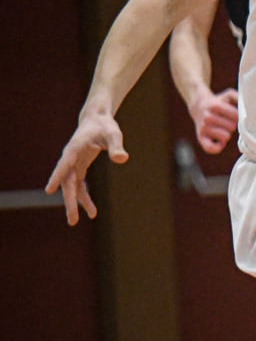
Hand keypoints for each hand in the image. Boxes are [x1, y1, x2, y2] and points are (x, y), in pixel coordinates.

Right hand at [45, 110, 125, 225]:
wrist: (97, 121)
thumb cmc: (105, 126)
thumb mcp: (113, 134)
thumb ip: (116, 146)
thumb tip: (122, 159)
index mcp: (75, 149)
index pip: (64, 165)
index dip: (57, 177)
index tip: (48, 190)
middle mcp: (70, 158)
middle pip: (67, 182)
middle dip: (69, 201)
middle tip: (72, 220)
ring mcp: (73, 164)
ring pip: (71, 187)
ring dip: (76, 203)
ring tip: (83, 219)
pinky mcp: (79, 168)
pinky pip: (79, 186)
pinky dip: (84, 198)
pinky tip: (92, 211)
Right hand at [187, 87, 238, 154]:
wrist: (199, 107)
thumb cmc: (219, 102)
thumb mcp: (228, 95)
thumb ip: (238, 97)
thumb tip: (247, 104)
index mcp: (215, 106)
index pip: (236, 116)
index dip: (239, 117)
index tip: (235, 115)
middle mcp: (207, 117)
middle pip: (232, 127)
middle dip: (233, 125)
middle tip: (228, 122)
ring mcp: (203, 128)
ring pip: (225, 137)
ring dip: (227, 134)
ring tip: (224, 129)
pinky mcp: (200, 138)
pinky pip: (210, 148)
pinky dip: (218, 147)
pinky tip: (221, 142)